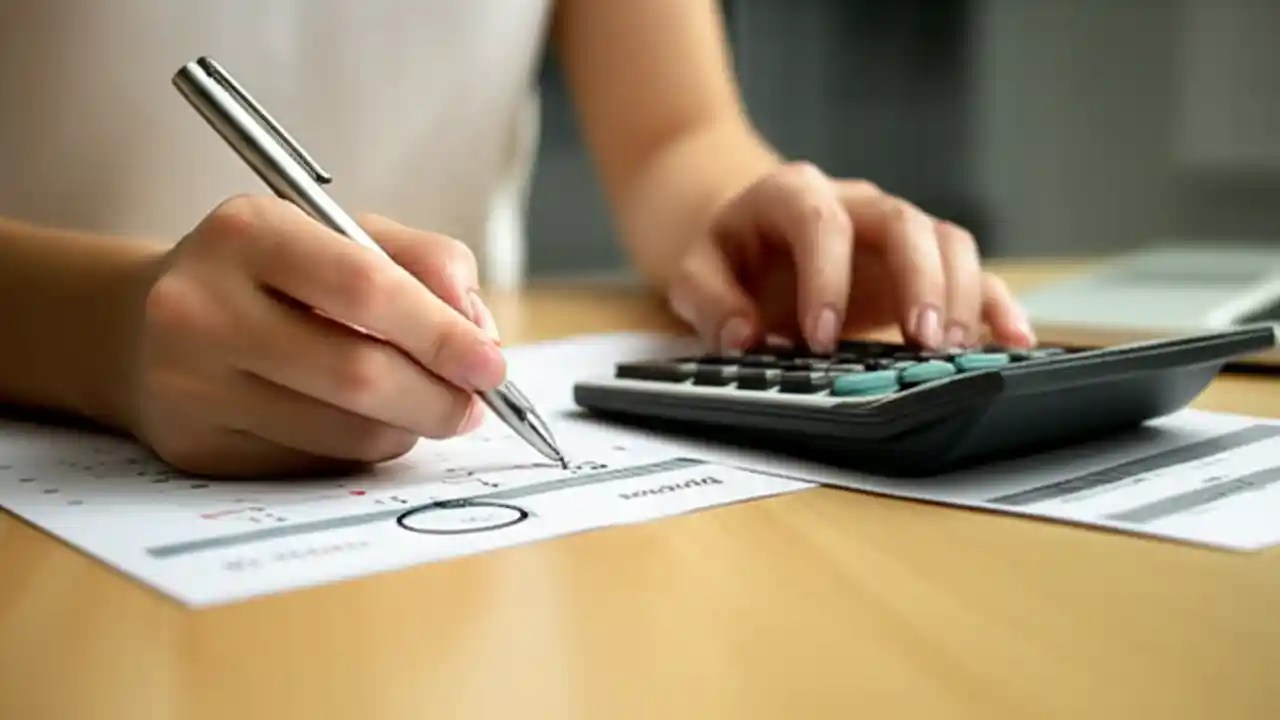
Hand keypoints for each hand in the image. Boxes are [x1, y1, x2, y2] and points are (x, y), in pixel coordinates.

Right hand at [122, 196, 502, 476]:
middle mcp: (202, 306)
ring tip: (418, 406)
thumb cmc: (271, 276)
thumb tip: (478, 330)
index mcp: (247, 232)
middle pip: (357, 373)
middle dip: (438, 398)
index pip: (366, 286)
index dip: (442, 333)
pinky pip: (317, 463)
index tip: (492, 364)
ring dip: (407, 427)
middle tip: (473, 406)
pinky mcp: (195, 448)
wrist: (143, 327)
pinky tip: (357, 421)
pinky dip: (362, 448)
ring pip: (345, 431)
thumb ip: (425, 262)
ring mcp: (190, 385)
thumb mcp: (342, 236)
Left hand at [665, 162, 1034, 353]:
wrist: (751, 232)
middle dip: (919, 281)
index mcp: (794, 194)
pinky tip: (1012, 341)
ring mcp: (894, 229)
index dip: (826, 276)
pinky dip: (994, 304)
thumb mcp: (696, 269)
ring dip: (959, 295)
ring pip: (946, 241)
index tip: (819, 337)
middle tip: (920, 342)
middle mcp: (855, 203)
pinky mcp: (920, 263)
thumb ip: (709, 300)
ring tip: (951, 352)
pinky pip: (970, 272)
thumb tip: (743, 336)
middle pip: (904, 223)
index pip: (821, 222)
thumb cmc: (729, 250)